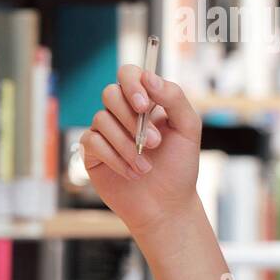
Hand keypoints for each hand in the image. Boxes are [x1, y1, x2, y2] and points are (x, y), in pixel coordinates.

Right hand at [79, 64, 201, 234]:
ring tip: (146, 167)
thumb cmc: (179, 166)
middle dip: (131, 119)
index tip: (144, 105)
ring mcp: (105, 131)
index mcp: (145, 101)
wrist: (167, 205)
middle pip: (110, 94)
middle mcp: (122, 113)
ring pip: (101, 120)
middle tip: (154, 143)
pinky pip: (92, 142)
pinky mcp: (92, 152)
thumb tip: (148, 77)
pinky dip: (115, 158)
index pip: (128, 74)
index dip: (132, 84)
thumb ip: (174, 98)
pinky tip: (131, 173)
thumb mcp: (188, 129)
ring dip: (127, 145)